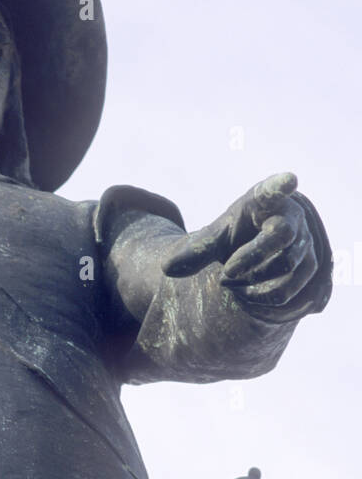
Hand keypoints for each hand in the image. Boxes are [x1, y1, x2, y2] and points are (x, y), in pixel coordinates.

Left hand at [161, 172, 318, 311]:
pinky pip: (298, 288)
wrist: (259, 247)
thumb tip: (165, 269)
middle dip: (252, 259)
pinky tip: (251, 296)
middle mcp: (291, 215)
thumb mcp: (213, 240)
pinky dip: (270, 298)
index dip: (280, 186)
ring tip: (234, 285)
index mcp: (263, 200)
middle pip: (282, 237)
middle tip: (227, 272)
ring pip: (291, 267)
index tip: (289, 180)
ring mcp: (307, 239)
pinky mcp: (313, 264)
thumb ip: (193, 251)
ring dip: (258, 283)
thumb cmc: (234, 237)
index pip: (272, 191)